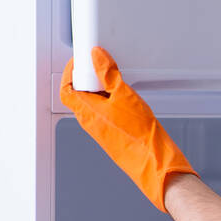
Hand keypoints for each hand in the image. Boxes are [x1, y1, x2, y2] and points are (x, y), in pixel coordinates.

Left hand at [59, 47, 199, 212]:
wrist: (155, 162)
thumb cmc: (139, 136)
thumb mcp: (124, 95)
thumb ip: (108, 73)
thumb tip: (97, 57)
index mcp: (86, 112)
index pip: (66, 89)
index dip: (70, 72)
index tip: (82, 60)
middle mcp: (90, 122)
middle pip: (78, 94)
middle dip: (88, 77)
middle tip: (101, 66)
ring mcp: (100, 129)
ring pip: (92, 103)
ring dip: (101, 88)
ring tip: (115, 80)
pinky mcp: (112, 134)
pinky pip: (104, 112)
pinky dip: (110, 100)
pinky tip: (124, 96)